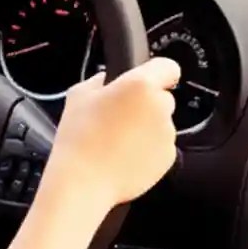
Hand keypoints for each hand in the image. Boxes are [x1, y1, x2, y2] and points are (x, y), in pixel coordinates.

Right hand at [45, 57, 179, 209]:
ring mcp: (167, 134)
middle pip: (162, 97)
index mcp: (140, 85)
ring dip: (146, 128)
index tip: (146, 81)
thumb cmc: (79, 138)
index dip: (157, 73)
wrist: (84, 181)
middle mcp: (160, 107)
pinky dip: (148, 150)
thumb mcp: (78, 96)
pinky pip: (161, 147)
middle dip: (146, 104)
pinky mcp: (169, 158)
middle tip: (120, 116)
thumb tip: (105, 80)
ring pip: (161, 123)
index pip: (168, 67)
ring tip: (118, 140)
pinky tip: (124, 155)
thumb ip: (98, 81)